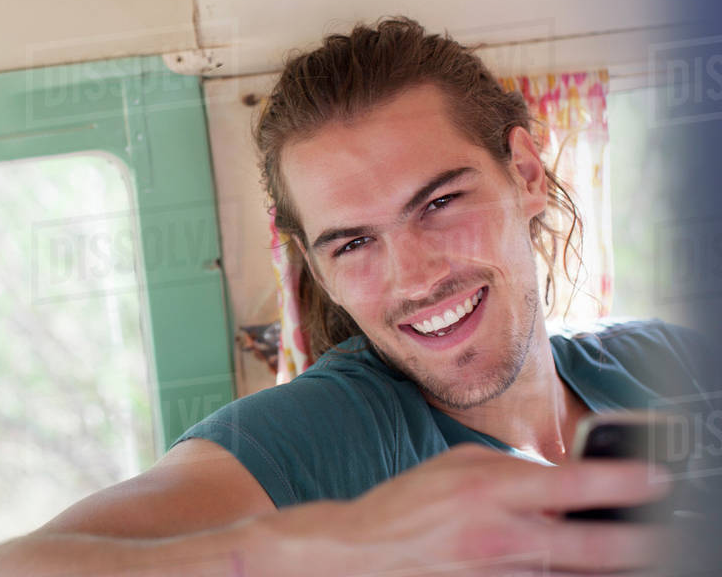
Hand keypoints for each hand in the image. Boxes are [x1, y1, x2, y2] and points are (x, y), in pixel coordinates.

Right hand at [258, 443, 671, 575]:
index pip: (573, 483)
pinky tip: (577, 563)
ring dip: (601, 562)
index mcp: (491, 486)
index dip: (623, 481)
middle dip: (636, 542)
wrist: (366, 551)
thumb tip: (563, 481)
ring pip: (575, 574)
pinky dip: (566, 574)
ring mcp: (500, 572)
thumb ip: (514, 469)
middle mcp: (501, 533)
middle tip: (662, 535)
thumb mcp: (459, 463)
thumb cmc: (411, 501)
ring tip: (627, 550)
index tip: (656, 478)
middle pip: (591, 547)